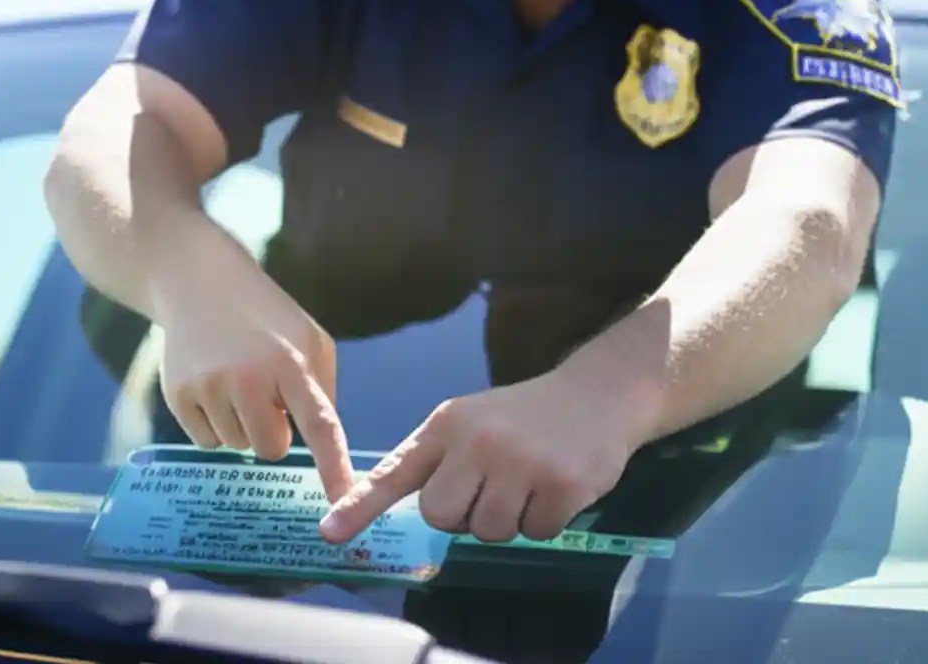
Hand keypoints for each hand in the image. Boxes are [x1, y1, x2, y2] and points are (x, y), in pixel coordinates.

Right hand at [158, 270, 354, 502]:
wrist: (197, 282)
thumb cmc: (267, 318)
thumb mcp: (310, 340)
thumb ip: (321, 392)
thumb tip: (321, 447)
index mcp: (292, 363)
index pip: (320, 425)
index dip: (334, 467)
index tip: (345, 501)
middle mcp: (249, 377)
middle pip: (271, 449)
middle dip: (272, 431)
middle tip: (264, 393)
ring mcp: (209, 387)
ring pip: (237, 446)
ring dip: (241, 423)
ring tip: (234, 379)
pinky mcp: (177, 395)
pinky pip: (207, 442)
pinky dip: (214, 423)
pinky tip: (212, 385)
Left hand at [318, 372, 638, 543]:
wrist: (597, 394)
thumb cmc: (522, 417)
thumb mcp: (470, 422)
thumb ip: (437, 461)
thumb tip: (409, 513)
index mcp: (446, 424)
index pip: (396, 471)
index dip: (360, 506)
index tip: (331, 533)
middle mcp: (478, 441)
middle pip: (441, 516)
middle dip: (463, 515)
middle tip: (491, 486)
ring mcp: (521, 463)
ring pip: (488, 532)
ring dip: (508, 519)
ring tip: (527, 482)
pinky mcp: (562, 485)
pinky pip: (534, 534)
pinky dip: (545, 521)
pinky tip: (555, 487)